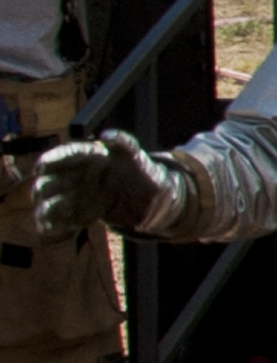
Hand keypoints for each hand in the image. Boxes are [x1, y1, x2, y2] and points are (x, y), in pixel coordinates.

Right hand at [32, 134, 179, 239]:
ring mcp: (78, 196)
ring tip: (46, 215)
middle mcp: (77, 176)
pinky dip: (55, 225)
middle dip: (44, 187)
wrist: (150, 198)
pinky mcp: (81, 213)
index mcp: (88, 157)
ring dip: (46, 208)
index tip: (40, 167)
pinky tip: (51, 228)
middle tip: (41, 193)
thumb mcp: (136, 154)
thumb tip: (106, 134)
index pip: (64, 156)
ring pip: (52, 202)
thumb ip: (123, 141)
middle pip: (50, 181)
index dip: (50, 160)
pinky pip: (63, 220)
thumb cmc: (141, 171)